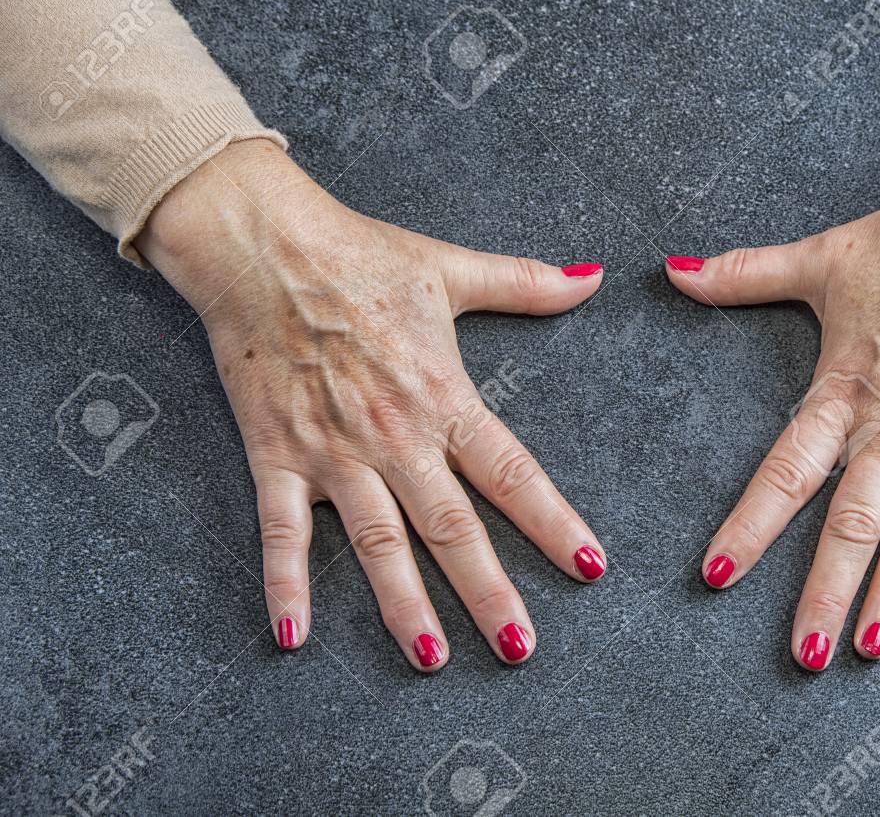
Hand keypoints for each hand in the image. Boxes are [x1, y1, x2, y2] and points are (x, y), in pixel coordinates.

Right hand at [136, 141, 607, 669]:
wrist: (262, 245)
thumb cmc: (359, 256)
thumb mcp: (450, 268)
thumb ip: (526, 284)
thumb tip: (592, 276)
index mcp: (444, 397)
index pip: (514, 473)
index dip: (555, 523)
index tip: (591, 568)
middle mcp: (396, 436)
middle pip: (453, 528)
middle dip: (491, 591)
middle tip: (521, 648)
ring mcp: (335, 451)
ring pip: (377, 544)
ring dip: (405, 605)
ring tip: (434, 658)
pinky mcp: (276, 455)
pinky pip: (281, 530)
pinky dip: (286, 582)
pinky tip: (294, 637)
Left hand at [666, 170, 879, 668]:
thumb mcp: (821, 256)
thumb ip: (743, 273)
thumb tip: (673, 272)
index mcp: (842, 387)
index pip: (785, 470)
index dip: (751, 525)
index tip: (717, 577)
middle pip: (851, 520)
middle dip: (823, 589)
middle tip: (801, 652)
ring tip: (870, 650)